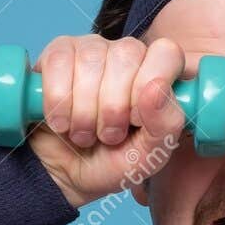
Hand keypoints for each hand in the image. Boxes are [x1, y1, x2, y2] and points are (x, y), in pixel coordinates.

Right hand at [27, 34, 189, 206]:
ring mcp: (91, 49)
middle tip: (108, 136)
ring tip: (84, 134)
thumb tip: (158, 88)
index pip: (167, 52)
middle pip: (127, 56)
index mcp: (158, 74)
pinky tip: (62, 122)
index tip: (136, 119)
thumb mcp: (149, 155)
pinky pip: (59, 63)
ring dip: (84, 112)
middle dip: (114, 108)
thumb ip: (166, 124)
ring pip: (91, 61)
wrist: (66, 175)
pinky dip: (58, 103)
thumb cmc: (112, 162)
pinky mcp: (57, 54)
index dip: (149, 87)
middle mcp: (127, 55)